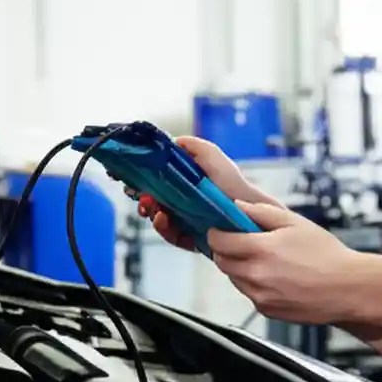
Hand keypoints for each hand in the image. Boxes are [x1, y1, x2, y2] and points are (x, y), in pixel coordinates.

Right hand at [131, 135, 273, 251]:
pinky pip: (172, 237)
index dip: (140, 180)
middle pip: (151, 200)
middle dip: (141, 198)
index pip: (154, 180)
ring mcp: (187, 220)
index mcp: (184, 181)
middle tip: (140, 196)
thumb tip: (173, 141)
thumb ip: (193, 146)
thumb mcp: (212, 156)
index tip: (129, 179)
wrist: (251, 213)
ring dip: (150, 213)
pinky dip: (165, 229)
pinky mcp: (192, 239)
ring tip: (153, 209)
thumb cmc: (232, 183)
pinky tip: (164, 220)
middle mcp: (182, 200)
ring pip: (158, 218)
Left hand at [208, 200, 364, 324]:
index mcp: (261, 249)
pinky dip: (254, 285)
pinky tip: (275, 277)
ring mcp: (260, 296)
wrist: (348, 288)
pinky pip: (249, 294)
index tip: (220, 230)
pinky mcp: (267, 310)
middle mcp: (256, 275)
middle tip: (241, 243)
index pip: (219, 242)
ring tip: (264, 261)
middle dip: (226, 251)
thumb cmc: (326, 254)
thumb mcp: (295, 222)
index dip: (216, 233)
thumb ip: (262, 212)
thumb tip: (238, 206)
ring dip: (239, 268)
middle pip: (222, 262)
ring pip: (234, 279)